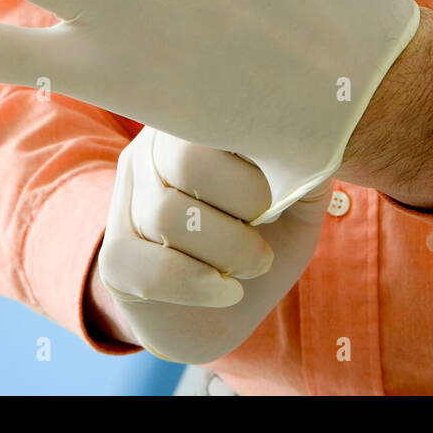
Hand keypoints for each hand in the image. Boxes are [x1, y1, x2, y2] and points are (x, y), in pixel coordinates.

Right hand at [95, 127, 327, 363]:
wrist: (219, 316)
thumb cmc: (260, 244)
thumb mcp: (296, 202)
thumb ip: (306, 165)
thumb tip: (319, 135)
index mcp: (189, 128)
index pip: (215, 116)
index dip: (254, 158)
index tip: (273, 192)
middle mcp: (147, 155)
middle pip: (188, 161)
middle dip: (246, 204)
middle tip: (264, 229)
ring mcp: (124, 205)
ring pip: (170, 216)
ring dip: (230, 251)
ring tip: (252, 264)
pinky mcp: (113, 260)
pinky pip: (155, 269)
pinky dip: (201, 284)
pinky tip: (226, 290)